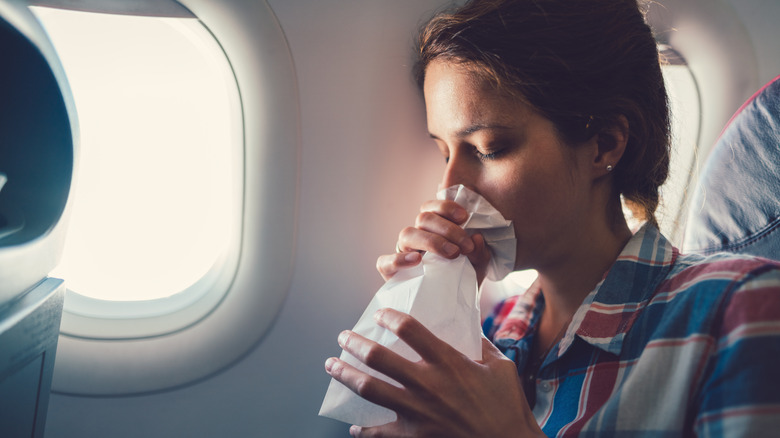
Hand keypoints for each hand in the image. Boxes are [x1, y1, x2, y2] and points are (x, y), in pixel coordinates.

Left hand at [324, 308, 543, 437]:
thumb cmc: (508, 407)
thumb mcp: (500, 367)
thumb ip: (481, 345)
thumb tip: (469, 328)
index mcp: (449, 362)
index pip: (410, 329)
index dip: (390, 317)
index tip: (380, 315)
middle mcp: (427, 383)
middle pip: (378, 357)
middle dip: (355, 343)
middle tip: (343, 337)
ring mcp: (417, 411)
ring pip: (369, 389)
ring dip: (345, 375)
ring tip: (332, 365)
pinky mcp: (415, 436)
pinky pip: (379, 433)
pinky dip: (364, 430)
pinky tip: (356, 426)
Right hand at [376, 200, 491, 282]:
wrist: (452, 306)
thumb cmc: (463, 279)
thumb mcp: (477, 265)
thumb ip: (480, 252)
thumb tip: (477, 238)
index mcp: (434, 228)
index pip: (433, 208)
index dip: (446, 207)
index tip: (465, 216)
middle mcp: (417, 236)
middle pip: (423, 218)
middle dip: (447, 229)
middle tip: (465, 246)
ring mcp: (402, 253)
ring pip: (406, 234)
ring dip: (431, 241)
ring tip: (452, 254)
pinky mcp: (390, 272)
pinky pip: (385, 262)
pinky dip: (399, 259)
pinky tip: (417, 261)